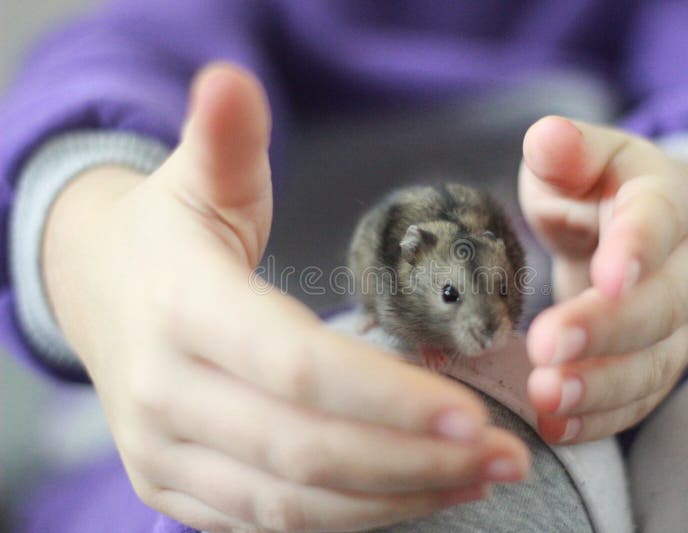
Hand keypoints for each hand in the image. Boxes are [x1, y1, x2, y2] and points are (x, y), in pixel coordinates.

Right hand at [43, 63, 529, 531]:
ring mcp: (164, 454)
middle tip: (505, 456)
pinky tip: (419, 495)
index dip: (386, 397)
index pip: (294, 367)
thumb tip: (229, 77)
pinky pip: (272, 521)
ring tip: (481, 477)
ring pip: (293, 502)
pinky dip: (353, 517)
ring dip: (397, 497)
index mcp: (180, 311)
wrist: (95, 293)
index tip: (474, 412)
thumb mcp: (198, 178)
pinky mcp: (175, 489)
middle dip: (413, 460)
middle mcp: (164, 396)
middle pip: (304, 448)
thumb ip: (224, 138)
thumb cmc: (169, 233)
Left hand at [518, 116, 687, 443]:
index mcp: (663, 204)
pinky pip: (639, 400)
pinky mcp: (656, 363)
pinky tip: (556, 428)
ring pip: (653, 364)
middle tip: (546, 348)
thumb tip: (547, 137)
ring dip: (599, 388)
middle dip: (604, 331)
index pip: (659, 223)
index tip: (608, 274)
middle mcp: (681, 270)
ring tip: (546, 399)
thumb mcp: (581, 161)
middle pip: (659, 306)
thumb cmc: (598, 191)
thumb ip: (565, 153)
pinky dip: (599, 420)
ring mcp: (675, 325)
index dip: (637, 249)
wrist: (645, 233)